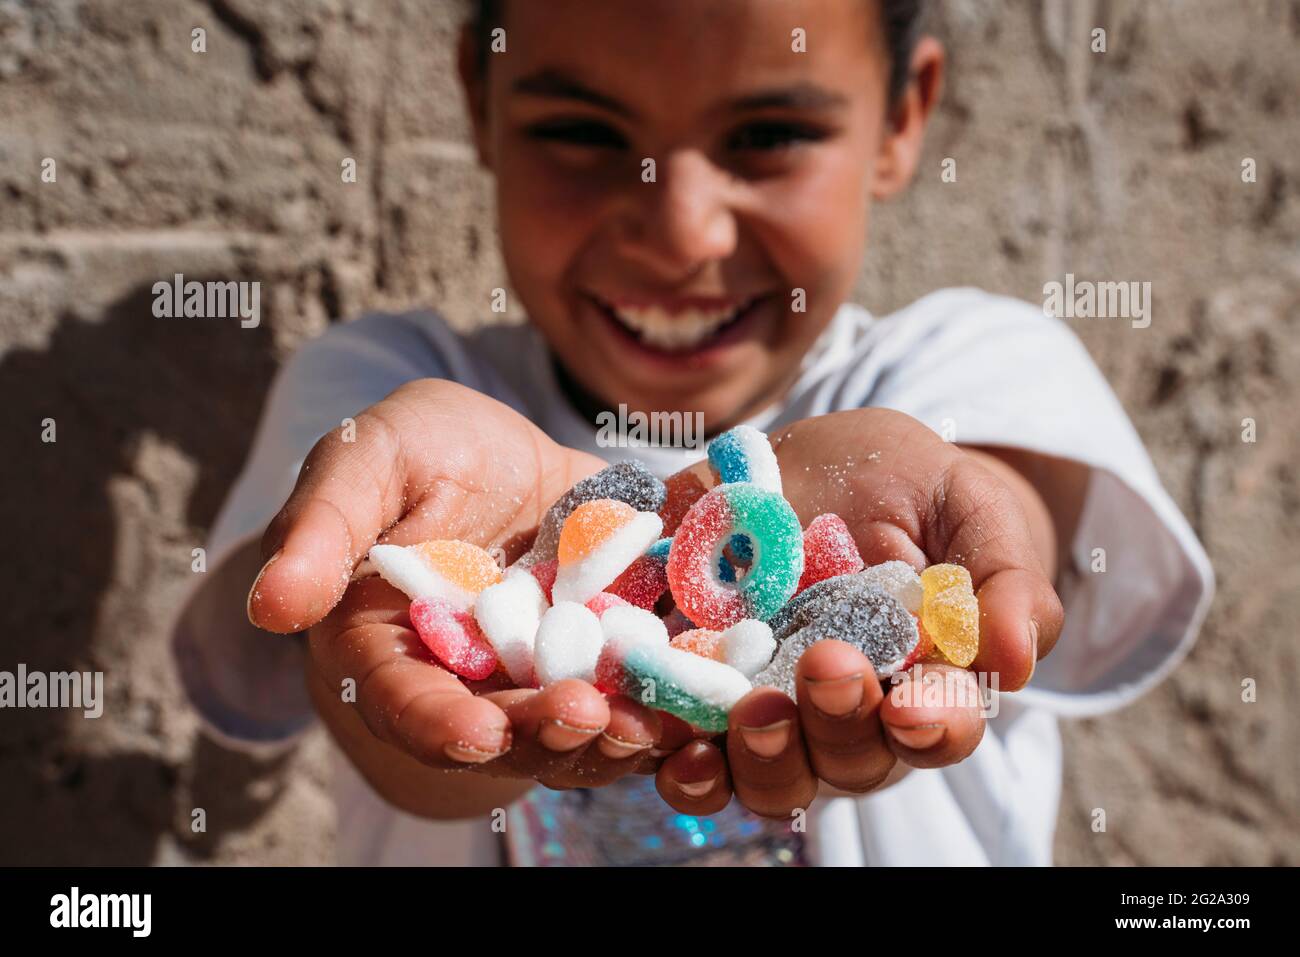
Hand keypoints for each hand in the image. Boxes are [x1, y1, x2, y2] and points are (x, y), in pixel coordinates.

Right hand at [248, 379, 670, 811]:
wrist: (510, 455)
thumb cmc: (423, 450)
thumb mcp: (373, 457)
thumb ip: (324, 524)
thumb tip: (270, 603)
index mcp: (389, 645)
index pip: (402, 698)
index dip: (435, 721)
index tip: (476, 730)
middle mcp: (467, 680)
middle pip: (501, 728)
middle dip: (543, 732)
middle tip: (588, 718)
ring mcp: (543, 678)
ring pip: (575, 727)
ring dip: (617, 733)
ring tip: (659, 721)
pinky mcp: (609, 659)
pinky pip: (640, 690)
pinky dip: (674, 694)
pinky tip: (710, 686)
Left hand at [654, 408, 1064, 817]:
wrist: (804, 463)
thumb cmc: (900, 483)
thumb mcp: (961, 501)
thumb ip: (1003, 575)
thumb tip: (1013, 660)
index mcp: (926, 678)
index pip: (942, 727)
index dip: (933, 725)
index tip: (909, 704)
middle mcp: (852, 715)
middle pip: (856, 762)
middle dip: (841, 725)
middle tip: (824, 666)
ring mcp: (777, 717)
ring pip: (778, 777)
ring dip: (764, 757)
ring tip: (749, 711)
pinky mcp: (704, 703)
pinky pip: (697, 763)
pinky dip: (687, 767)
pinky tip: (674, 744)